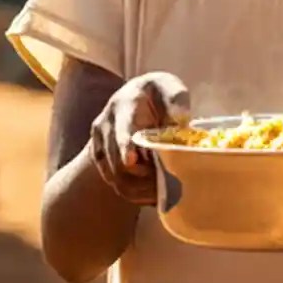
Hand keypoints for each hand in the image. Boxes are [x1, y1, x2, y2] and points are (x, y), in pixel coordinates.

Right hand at [89, 72, 190, 205]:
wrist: (137, 95)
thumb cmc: (159, 94)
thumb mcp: (171, 88)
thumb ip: (176, 100)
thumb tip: (182, 117)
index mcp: (125, 104)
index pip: (122, 128)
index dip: (125, 145)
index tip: (131, 161)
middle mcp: (107, 122)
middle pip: (116, 159)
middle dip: (140, 176)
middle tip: (164, 185)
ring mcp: (101, 139)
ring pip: (113, 175)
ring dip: (138, 188)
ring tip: (161, 193)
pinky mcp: (100, 154)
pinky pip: (112, 181)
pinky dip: (132, 192)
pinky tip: (151, 195)